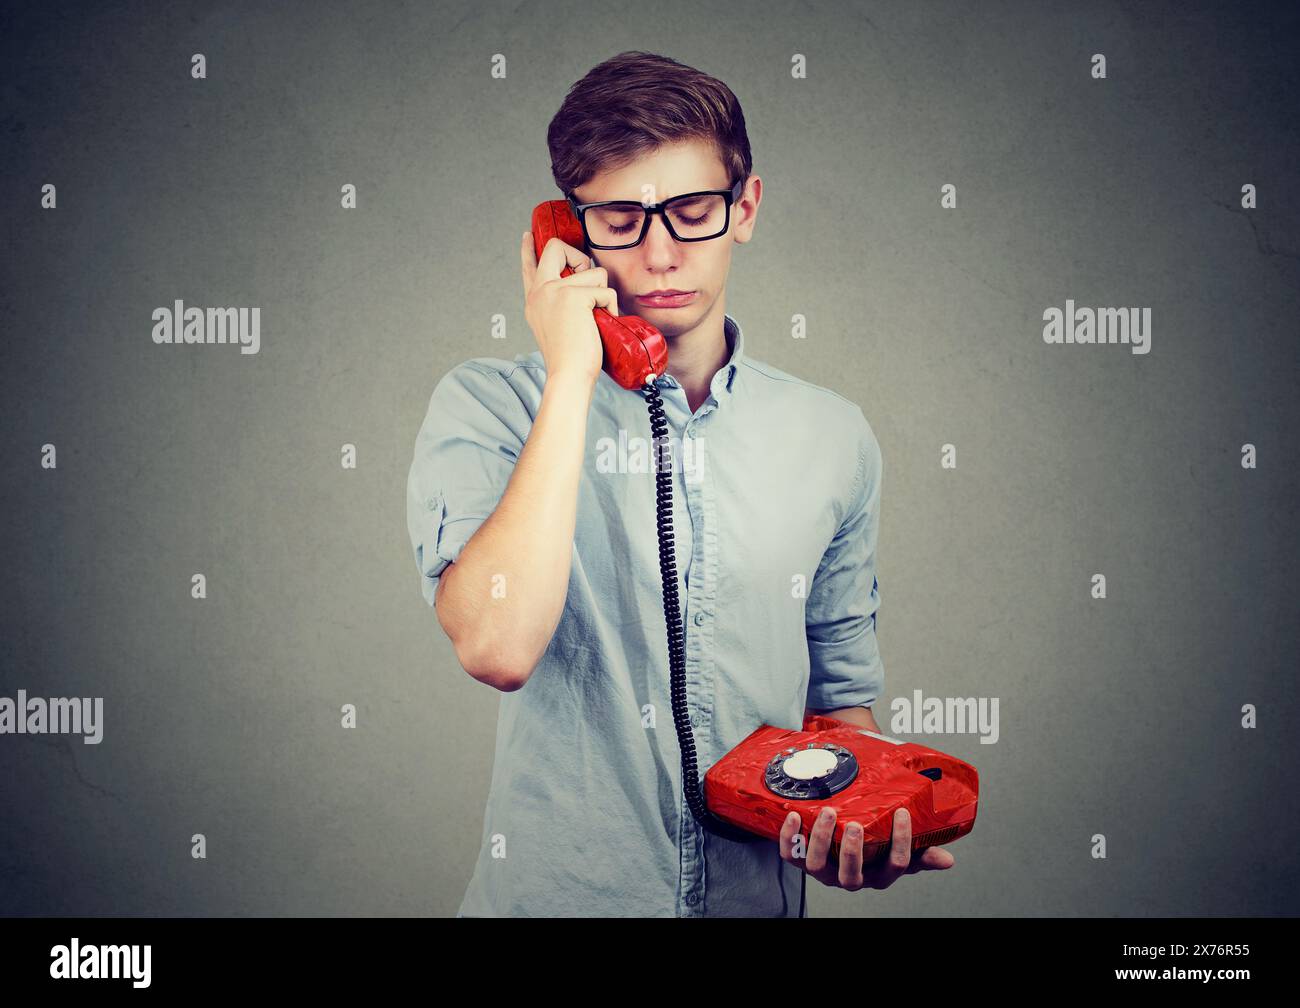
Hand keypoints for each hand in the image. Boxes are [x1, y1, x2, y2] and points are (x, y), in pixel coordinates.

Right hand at [520, 231, 620, 386]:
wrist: (569, 375)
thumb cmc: (570, 358)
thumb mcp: (557, 326)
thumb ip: (561, 305)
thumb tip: (585, 289)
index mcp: (534, 300)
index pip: (529, 266)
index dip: (529, 249)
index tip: (528, 234)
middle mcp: (540, 291)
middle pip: (556, 247)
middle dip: (578, 256)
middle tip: (587, 279)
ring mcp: (555, 291)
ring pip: (593, 272)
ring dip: (602, 294)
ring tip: (596, 318)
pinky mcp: (574, 296)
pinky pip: (605, 289)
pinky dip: (610, 306)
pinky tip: (602, 323)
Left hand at [779, 806, 953, 891]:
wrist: (836, 847)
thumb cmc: (872, 849)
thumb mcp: (898, 850)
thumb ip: (920, 853)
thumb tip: (948, 860)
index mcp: (879, 874)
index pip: (896, 865)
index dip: (901, 842)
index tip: (902, 814)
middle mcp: (851, 878)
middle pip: (851, 875)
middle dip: (852, 851)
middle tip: (854, 824)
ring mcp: (825, 871)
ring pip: (817, 867)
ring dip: (820, 840)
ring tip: (828, 812)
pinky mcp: (801, 860)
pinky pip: (791, 855)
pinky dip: (789, 837)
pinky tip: (794, 816)